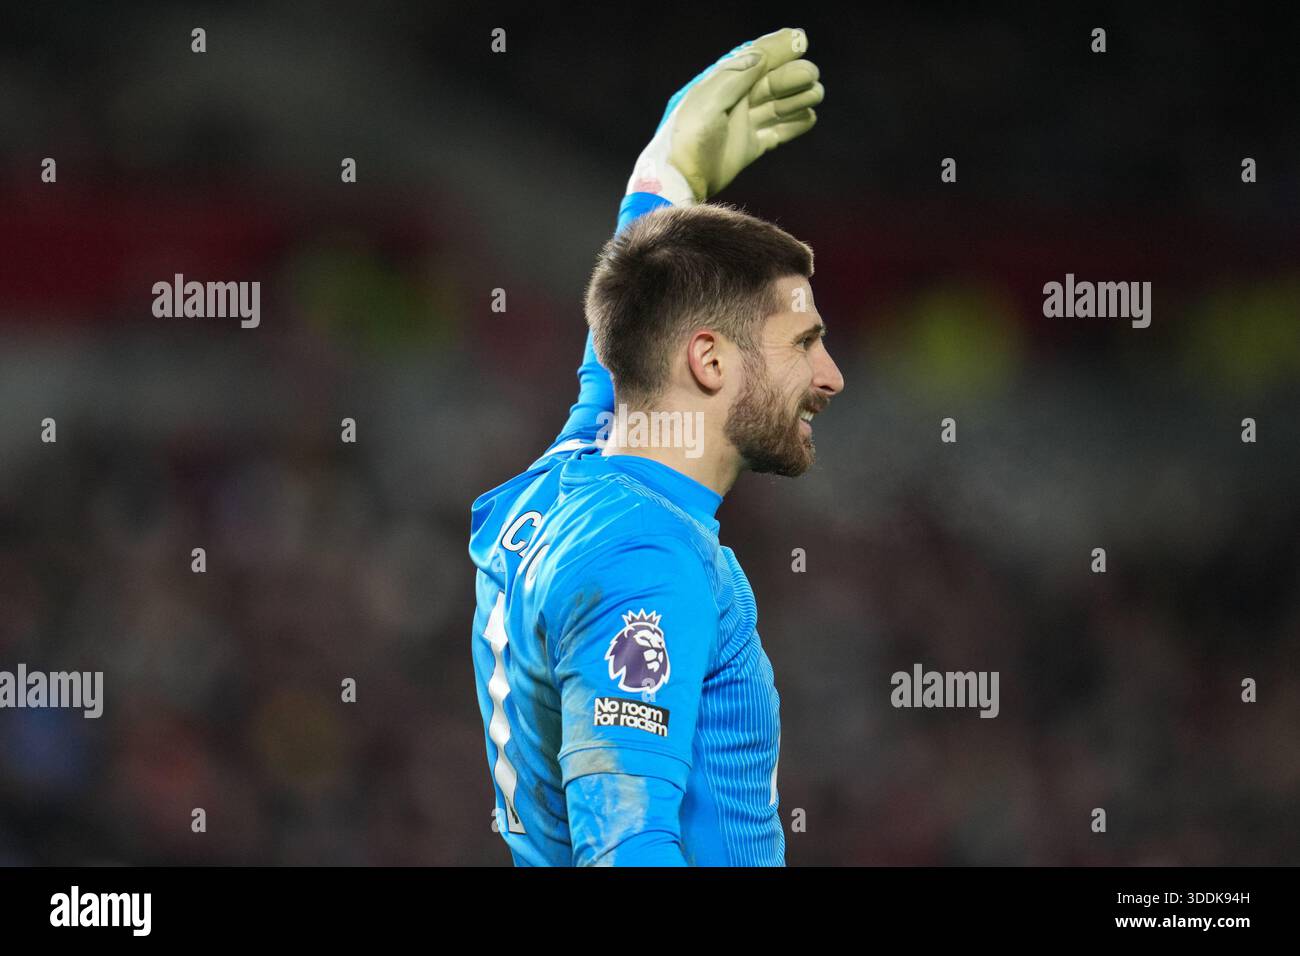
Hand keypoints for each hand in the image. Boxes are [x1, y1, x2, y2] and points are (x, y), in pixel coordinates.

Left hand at [626, 28, 824, 204]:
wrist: (680, 180)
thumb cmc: (687, 139)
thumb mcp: (707, 103)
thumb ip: (733, 78)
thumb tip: (759, 56)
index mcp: (720, 84)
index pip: (753, 60)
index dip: (777, 48)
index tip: (801, 40)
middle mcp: (733, 102)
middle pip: (770, 82)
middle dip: (792, 75)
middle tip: (812, 74)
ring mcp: (742, 125)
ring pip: (777, 106)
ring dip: (797, 98)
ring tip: (816, 93)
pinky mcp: (748, 148)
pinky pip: (776, 133)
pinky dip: (793, 125)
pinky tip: (809, 118)